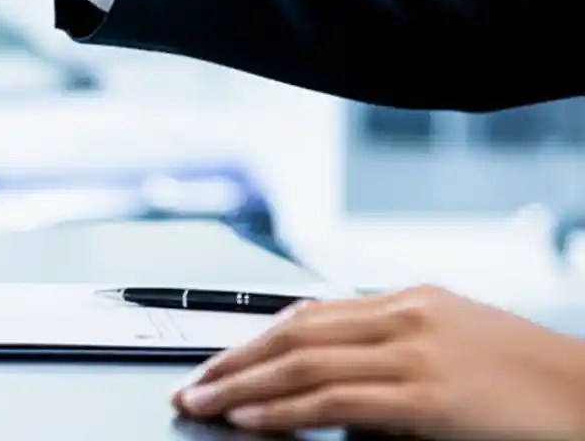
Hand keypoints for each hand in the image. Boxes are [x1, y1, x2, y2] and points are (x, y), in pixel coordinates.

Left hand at [173, 286, 584, 438]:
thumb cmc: (528, 378)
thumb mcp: (453, 343)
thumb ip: (390, 348)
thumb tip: (330, 376)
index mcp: (407, 300)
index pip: (308, 314)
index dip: (252, 338)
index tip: (216, 360)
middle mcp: (403, 317)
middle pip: (292, 334)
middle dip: (232, 361)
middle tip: (191, 386)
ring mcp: (413, 354)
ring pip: (302, 364)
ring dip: (241, 387)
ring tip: (203, 404)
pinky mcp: (427, 397)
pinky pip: (335, 401)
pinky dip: (283, 411)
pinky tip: (250, 420)